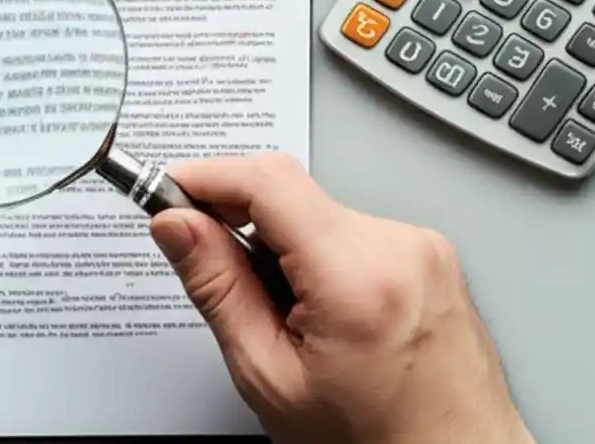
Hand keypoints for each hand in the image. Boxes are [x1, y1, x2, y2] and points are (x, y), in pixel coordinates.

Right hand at [151, 154, 533, 443]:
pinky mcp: (427, 254)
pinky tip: (319, 313)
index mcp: (358, 276)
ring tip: (285, 318)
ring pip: (316, 214)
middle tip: (211, 272)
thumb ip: (217, 289)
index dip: (205, 177)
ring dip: (281, 248)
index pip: (266, 182)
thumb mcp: (270, 376)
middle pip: (288, 194)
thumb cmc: (380, 443)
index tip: (167, 190)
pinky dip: (317, 258)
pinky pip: (350, 231)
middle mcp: (399, 246)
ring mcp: (421, 247)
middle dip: (239, 224)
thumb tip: (176, 226)